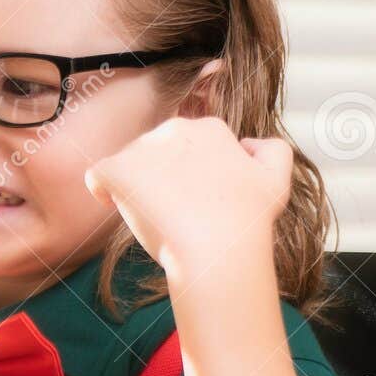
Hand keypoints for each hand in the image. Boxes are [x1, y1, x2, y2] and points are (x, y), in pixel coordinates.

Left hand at [84, 116, 291, 278]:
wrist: (216, 247)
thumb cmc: (246, 220)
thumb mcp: (277, 180)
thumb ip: (271, 151)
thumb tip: (248, 143)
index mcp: (209, 128)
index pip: (187, 145)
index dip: (187, 172)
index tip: (193, 198)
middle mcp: (175, 128)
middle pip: (156, 152)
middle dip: (160, 176)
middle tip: (175, 210)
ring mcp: (143, 148)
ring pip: (129, 164)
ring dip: (135, 186)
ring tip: (155, 214)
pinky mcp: (117, 169)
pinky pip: (98, 175)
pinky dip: (103, 190)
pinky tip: (114, 205)